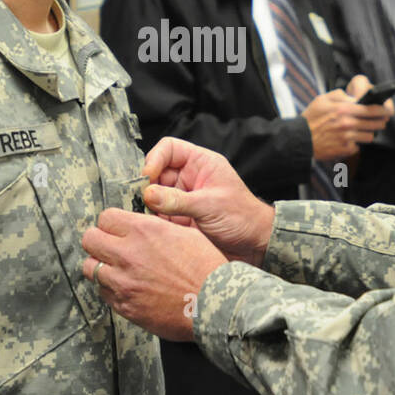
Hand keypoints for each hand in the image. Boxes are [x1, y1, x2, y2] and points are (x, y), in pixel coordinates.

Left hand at [82, 210, 227, 340]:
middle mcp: (128, 254)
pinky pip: (103, 293)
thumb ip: (155, 228)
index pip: (105, 217)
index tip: (116, 229)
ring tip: (117, 270)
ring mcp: (123, 282)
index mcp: (144, 231)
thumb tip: (139, 227)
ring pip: (90, 268)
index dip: (111, 223)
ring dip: (101, 267)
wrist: (215, 304)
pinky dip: (111, 290)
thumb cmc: (206, 268)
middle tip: (110, 248)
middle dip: (99, 242)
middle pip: (89, 240)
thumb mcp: (184, 233)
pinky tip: (127, 288)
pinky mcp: (124, 305)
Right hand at [140, 137, 274, 267]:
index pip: (169, 148)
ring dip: (146, 205)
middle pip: (156, 173)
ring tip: (143, 215)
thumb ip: (178, 200)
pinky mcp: (177, 219)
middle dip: (146, 185)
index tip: (147, 176)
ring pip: (153, 196)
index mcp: (200, 163)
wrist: (255, 246)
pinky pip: (157, 216)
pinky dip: (150, 221)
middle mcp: (188, 178)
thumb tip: (148, 194)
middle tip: (139, 200)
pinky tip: (148, 227)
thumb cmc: (243, 217)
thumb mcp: (210, 205)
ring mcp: (182, 199)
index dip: (155, 158)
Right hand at [303, 75, 394, 160]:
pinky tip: (348, 140)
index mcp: (344, 109)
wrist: (300, 140)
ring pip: (370, 136)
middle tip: (378, 121)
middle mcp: (348, 124)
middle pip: (375, 124)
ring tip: (361, 130)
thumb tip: (353, 96)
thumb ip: (340, 95)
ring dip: (367, 133)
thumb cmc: (310, 118)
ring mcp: (347, 138)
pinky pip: (358, 146)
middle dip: (379, 122)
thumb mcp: (322, 99)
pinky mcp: (345, 149)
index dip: (383, 110)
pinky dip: (355, 143)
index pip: (372, 109)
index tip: (386, 111)